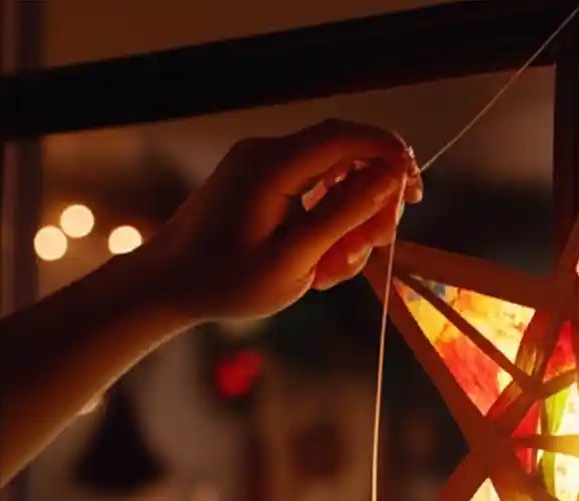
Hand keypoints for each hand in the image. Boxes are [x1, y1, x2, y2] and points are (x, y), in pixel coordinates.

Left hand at [137, 119, 423, 324]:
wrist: (164, 286)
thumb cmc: (225, 281)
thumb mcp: (294, 258)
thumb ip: (344, 214)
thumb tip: (389, 177)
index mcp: (273, 165)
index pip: (349, 137)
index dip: (391, 157)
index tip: (414, 193)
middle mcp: (267, 153)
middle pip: (345, 154)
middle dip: (372, 198)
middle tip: (377, 246)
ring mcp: (260, 164)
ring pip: (331, 175)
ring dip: (349, 218)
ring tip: (338, 267)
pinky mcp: (258, 181)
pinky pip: (310, 188)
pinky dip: (326, 220)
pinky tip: (321, 261)